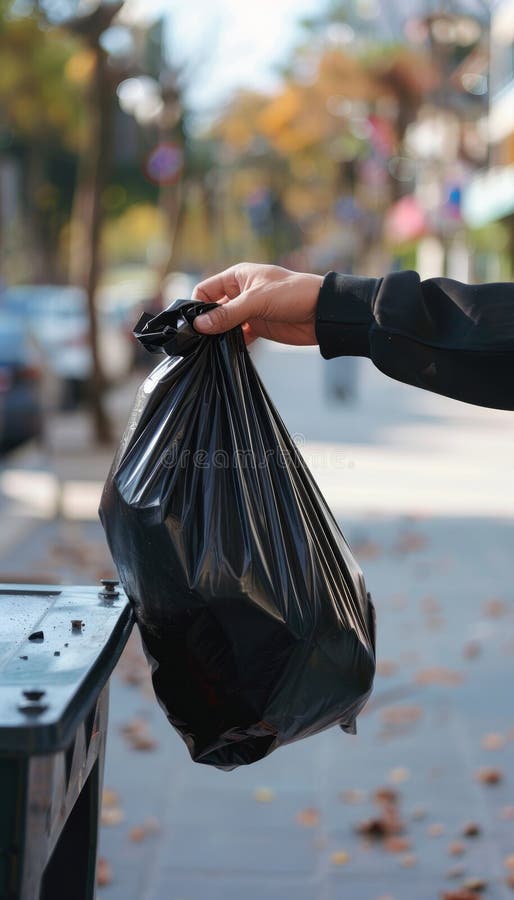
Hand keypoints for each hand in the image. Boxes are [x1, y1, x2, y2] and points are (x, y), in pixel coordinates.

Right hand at [192, 262, 322, 344]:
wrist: (322, 313)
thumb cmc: (293, 294)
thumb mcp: (257, 300)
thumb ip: (227, 314)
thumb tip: (199, 325)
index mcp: (238, 277)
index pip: (206, 289)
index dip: (196, 304)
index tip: (191, 323)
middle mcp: (240, 294)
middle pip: (213, 309)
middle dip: (205, 323)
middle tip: (196, 340)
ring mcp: (249, 312)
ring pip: (225, 325)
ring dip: (218, 335)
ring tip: (208, 348)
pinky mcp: (258, 328)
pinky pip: (238, 337)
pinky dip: (232, 345)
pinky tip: (226, 353)